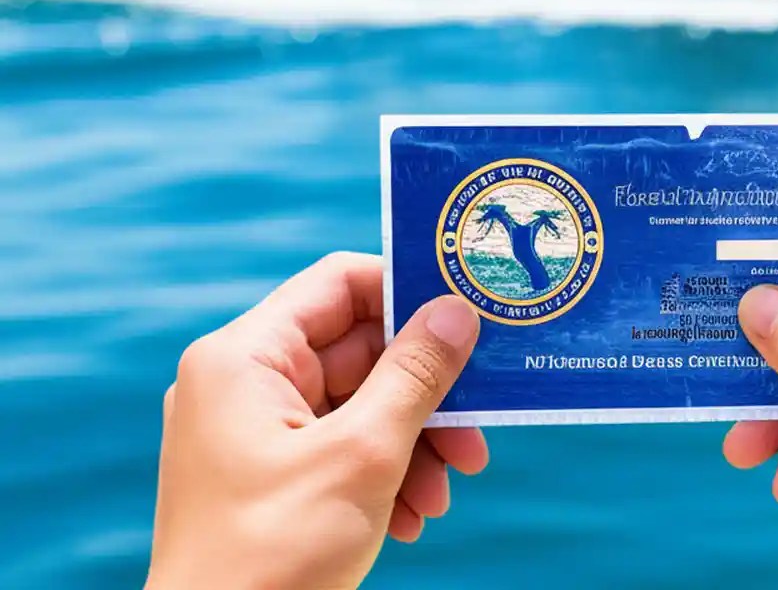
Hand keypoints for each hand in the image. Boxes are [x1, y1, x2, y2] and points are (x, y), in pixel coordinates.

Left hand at [148, 253, 486, 589]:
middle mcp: (241, 384)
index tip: (469, 317)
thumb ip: (416, 375)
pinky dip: (384, 473)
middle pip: (359, 352)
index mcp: (243, 358)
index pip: (339, 285)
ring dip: (413, 444)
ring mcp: (251, 432)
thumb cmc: (272, 555)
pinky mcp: (267, 475)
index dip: (408, 292)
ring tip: (442, 495)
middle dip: (425, 395)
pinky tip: (412, 518)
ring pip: (358, 405)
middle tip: (474, 435)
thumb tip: (457, 310)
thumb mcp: (362, 455)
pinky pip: (340, 448)